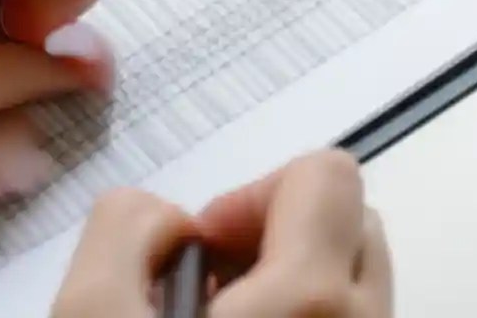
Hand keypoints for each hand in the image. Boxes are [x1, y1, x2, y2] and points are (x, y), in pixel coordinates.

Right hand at [52, 150, 393, 317]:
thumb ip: (122, 234)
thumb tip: (158, 215)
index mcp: (313, 299)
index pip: (328, 172)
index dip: (254, 193)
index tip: (207, 241)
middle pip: (349, 219)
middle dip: (277, 236)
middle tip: (211, 285)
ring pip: (353, 276)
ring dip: (293, 280)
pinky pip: (351, 316)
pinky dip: (307, 315)